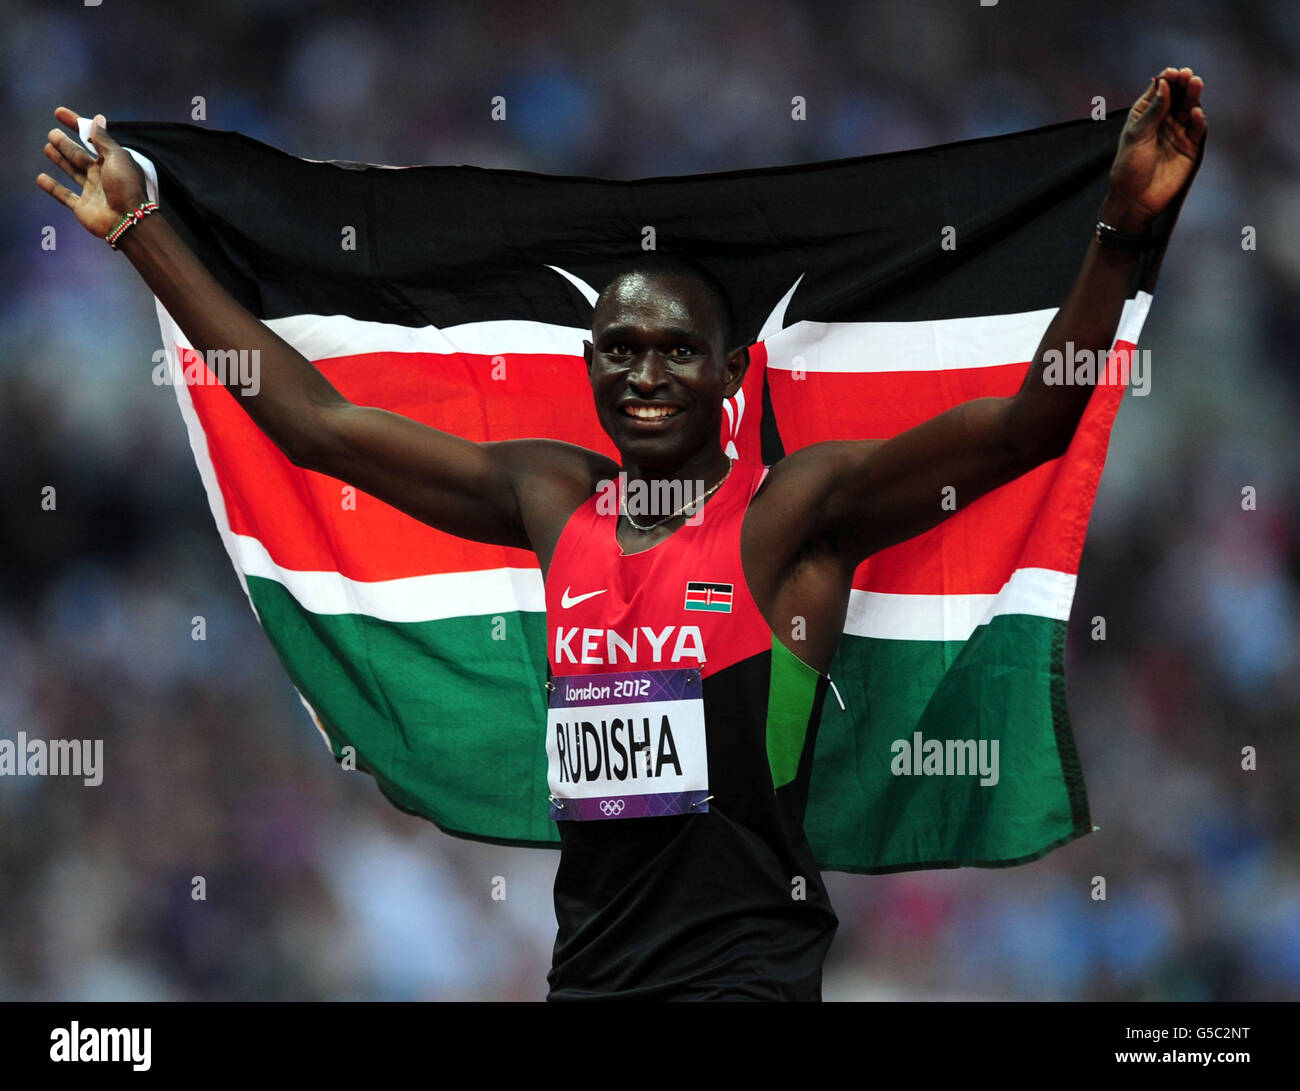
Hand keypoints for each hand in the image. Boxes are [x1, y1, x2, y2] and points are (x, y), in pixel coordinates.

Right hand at [37, 106, 148, 238]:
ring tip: (48, 148)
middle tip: (52, 134)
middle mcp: (102, 175)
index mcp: (112, 161)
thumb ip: (104, 139)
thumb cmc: (126, 187)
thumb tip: (98, 119)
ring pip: (72, 171)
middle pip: (79, 156)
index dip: (76, 124)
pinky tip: (41, 178)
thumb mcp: (117, 156)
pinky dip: (53, 188)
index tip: (60, 113)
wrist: (128, 220)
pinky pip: (65, 195)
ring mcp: (91, 191)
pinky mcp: (82, 207)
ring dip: (60, 160)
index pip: (92, 138)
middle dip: (66, 144)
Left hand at [1102, 68, 1206, 233]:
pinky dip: (1197, 120)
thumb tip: (1164, 84)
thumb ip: (1153, 111)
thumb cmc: (1129, 167)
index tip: (1171, 73)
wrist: (1135, 199)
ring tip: (1195, 83)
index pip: (1159, 92)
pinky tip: (1195, 112)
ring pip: (1189, 109)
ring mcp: (1178, 133)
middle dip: (1183, 85)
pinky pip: (1197, 130)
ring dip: (1193, 97)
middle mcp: (1164, 121)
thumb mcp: (1137, 135)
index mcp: (1146, 115)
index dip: (1166, 81)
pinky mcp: (1190, 147)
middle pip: (1178, 97)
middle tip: (1187, 75)